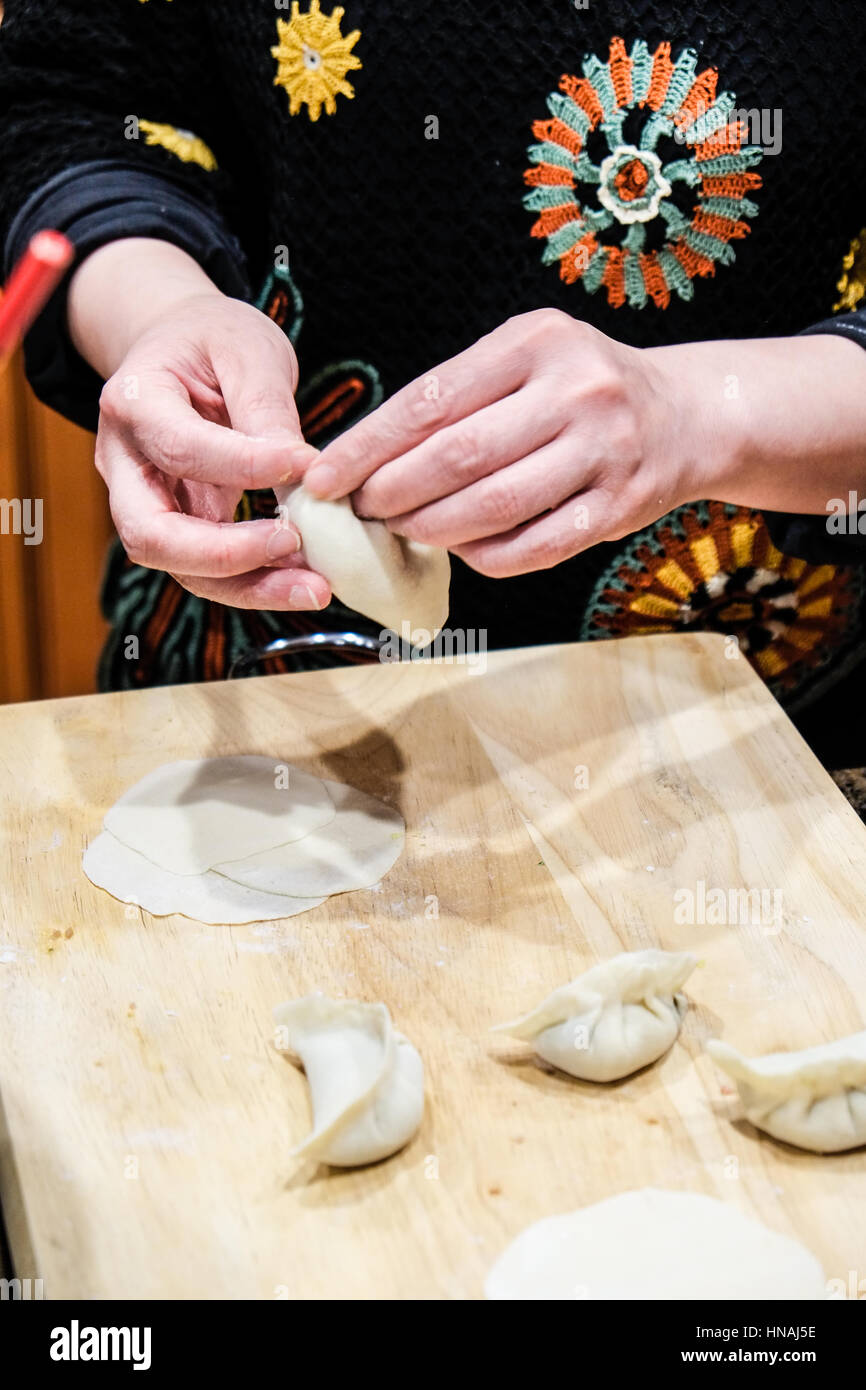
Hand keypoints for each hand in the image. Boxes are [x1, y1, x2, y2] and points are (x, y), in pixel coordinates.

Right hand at [70, 240, 330, 609]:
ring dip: (249, 586)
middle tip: (295, 546)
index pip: (181, 448)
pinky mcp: (179, 526)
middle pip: (152, 534)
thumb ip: (267, 410)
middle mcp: (123, 463)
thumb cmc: (213, 340)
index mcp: (133, 401)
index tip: (306, 466)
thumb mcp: (247, 350)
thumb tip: (303, 475)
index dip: (244, 466)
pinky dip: (257, 581)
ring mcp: (145, 502)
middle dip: (226, 555)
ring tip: (315, 587)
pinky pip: (210, 571)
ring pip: (180, 568)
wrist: (183, 348)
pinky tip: (305, 577)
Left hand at [303, 308, 684, 577]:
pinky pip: (536, 545)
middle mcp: (575, 390)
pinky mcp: (621, 506)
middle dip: (393, 492)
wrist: (685, 415)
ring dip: (433, 528)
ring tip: (401, 531)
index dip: (368, 446)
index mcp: (535, 342)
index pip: (430, 400)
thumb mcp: (524, 360)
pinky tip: (462, 549)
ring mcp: (603, 450)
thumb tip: (365, 458)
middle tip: (360, 511)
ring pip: (494, 506)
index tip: (323, 478)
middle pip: (458, 456)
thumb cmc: (579, 389)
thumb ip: (458, 396)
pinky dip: (486, 555)